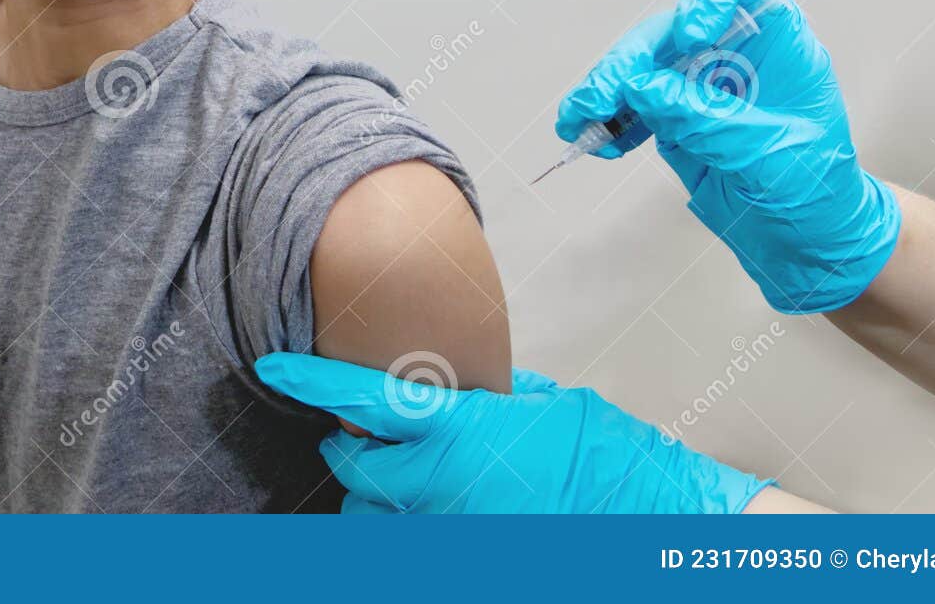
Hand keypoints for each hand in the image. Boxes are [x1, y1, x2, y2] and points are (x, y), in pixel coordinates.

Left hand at [255, 352, 771, 513]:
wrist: (659, 528)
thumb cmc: (610, 461)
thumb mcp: (546, 404)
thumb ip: (489, 395)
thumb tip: (461, 386)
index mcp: (462, 431)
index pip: (362, 400)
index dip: (311, 380)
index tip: (275, 366)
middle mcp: (444, 489)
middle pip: (353, 471)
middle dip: (350, 452)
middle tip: (363, 436)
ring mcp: (450, 539)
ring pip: (369, 526)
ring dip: (374, 507)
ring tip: (405, 488)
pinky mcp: (462, 568)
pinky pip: (406, 556)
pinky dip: (404, 538)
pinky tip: (431, 521)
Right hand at [555, 0, 900, 312]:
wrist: (808, 245)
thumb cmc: (815, 195)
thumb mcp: (767, 156)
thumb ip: (705, 118)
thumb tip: (643, 87)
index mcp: (779, 46)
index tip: (690, 35)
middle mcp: (737, 55)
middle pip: (671, 30)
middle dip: (630, 59)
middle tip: (601, 97)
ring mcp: (701, 85)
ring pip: (641, 65)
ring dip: (605, 88)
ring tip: (578, 121)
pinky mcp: (674, 117)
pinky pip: (632, 104)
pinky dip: (608, 119)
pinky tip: (595, 140)